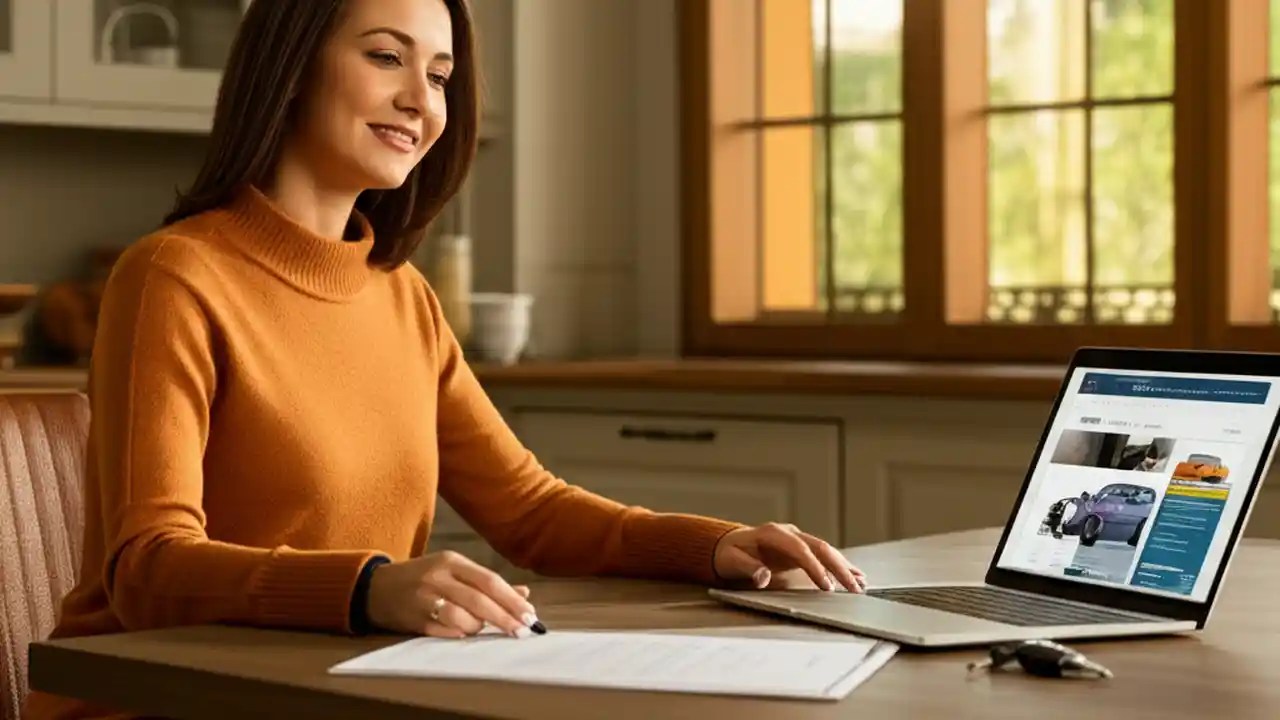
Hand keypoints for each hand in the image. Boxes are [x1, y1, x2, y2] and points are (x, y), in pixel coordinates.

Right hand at [366, 550, 539, 637]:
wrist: (376, 588)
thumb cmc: (423, 579)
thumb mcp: (453, 572)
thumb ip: (487, 583)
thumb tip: (524, 594)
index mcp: (451, 561)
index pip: (489, 581)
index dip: (512, 600)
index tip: (530, 615)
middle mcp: (438, 577)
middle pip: (480, 600)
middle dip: (505, 618)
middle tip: (522, 632)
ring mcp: (424, 598)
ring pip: (463, 618)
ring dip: (479, 627)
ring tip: (480, 628)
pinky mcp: (414, 619)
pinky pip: (445, 631)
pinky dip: (459, 634)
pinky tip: (463, 633)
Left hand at [713, 523, 866, 592]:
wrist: (727, 545)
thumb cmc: (728, 554)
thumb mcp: (732, 561)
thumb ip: (748, 568)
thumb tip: (763, 576)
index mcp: (774, 534)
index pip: (801, 550)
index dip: (815, 567)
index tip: (826, 586)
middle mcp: (790, 534)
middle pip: (820, 548)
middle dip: (839, 568)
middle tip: (853, 588)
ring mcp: (797, 539)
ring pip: (827, 551)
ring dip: (844, 568)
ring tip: (861, 584)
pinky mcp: (801, 550)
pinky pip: (824, 557)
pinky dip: (840, 566)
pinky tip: (856, 576)